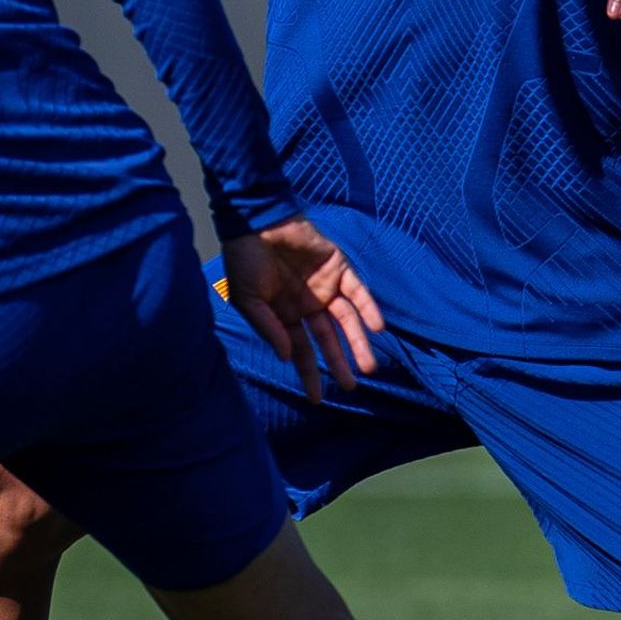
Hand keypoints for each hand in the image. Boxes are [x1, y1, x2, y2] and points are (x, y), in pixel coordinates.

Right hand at [221, 217, 385, 405]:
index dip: (308, 374)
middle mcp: (306, 305)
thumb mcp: (248, 299)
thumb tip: (288, 357)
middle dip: (339, 363)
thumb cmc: (244, 260)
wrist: (257, 221)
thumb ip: (269, 328)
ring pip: (347, 319)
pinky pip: (358, 291)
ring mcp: (324, 286)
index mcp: (284, 316)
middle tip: (352, 386)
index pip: (301, 350)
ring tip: (369, 365)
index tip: (316, 399)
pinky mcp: (338, 267)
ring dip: (359, 341)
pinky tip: (376, 327)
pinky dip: (368, 308)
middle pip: (328, 340)